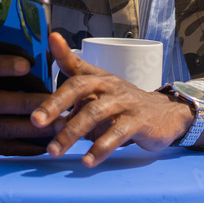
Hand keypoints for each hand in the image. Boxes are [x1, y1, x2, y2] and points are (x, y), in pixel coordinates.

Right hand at [0, 53, 52, 156]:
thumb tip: (34, 59)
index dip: (2, 65)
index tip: (27, 65)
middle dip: (29, 103)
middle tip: (58, 101)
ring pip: (3, 128)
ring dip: (35, 128)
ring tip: (61, 124)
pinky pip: (5, 148)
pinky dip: (28, 146)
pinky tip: (49, 142)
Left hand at [31, 33, 195, 166]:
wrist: (167, 115)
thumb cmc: (124, 107)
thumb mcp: (100, 98)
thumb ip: (72, 102)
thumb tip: (43, 120)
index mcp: (99, 78)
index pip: (76, 66)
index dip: (62, 53)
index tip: (50, 41)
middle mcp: (110, 86)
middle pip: (80, 87)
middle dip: (56, 104)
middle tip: (36, 122)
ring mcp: (125, 103)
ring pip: (95, 114)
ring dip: (72, 133)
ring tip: (54, 151)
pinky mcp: (139, 122)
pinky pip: (116, 135)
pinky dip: (100, 149)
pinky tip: (87, 161)